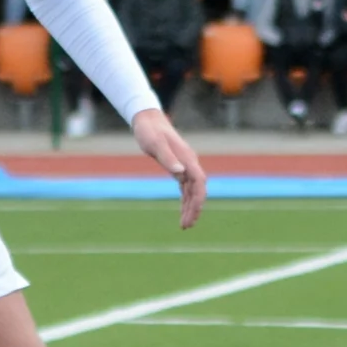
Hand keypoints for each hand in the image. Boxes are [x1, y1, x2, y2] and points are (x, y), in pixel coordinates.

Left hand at [132, 108, 206, 228]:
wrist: (147, 120)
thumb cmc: (149, 131)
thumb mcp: (155, 144)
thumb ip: (168, 158)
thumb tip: (180, 173)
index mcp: (187, 158)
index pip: (199, 183)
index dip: (198, 200)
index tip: (192, 215)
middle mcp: (189, 163)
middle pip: (198, 190)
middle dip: (194, 208)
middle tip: (186, 226)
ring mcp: (185, 165)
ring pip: (192, 190)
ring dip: (190, 207)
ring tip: (185, 224)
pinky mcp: (178, 167)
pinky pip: (186, 187)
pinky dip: (185, 199)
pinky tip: (183, 210)